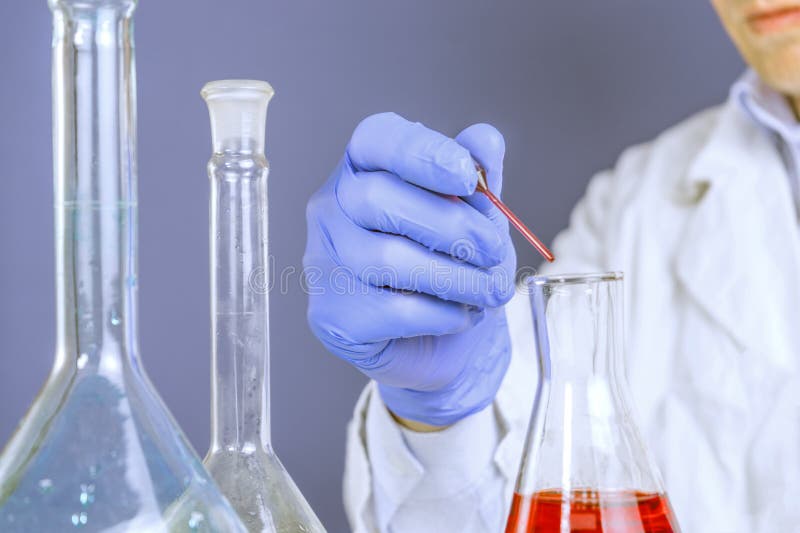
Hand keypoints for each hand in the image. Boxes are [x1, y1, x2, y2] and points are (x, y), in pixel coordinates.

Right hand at [303, 112, 516, 426]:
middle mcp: (331, 207)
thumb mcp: (478, 215)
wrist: (442, 343)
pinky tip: (460, 314)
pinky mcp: (331, 314)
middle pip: (378, 198)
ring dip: (456, 277)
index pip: (375, 139)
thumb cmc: (452, 265)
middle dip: (452, 226)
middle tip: (494, 250)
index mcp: (363, 167)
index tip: (467, 176)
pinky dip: (441, 314)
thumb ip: (480, 178)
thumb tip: (484, 140)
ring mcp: (322, 261)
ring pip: (387, 259)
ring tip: (490, 291)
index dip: (421, 152)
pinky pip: (393, 310)